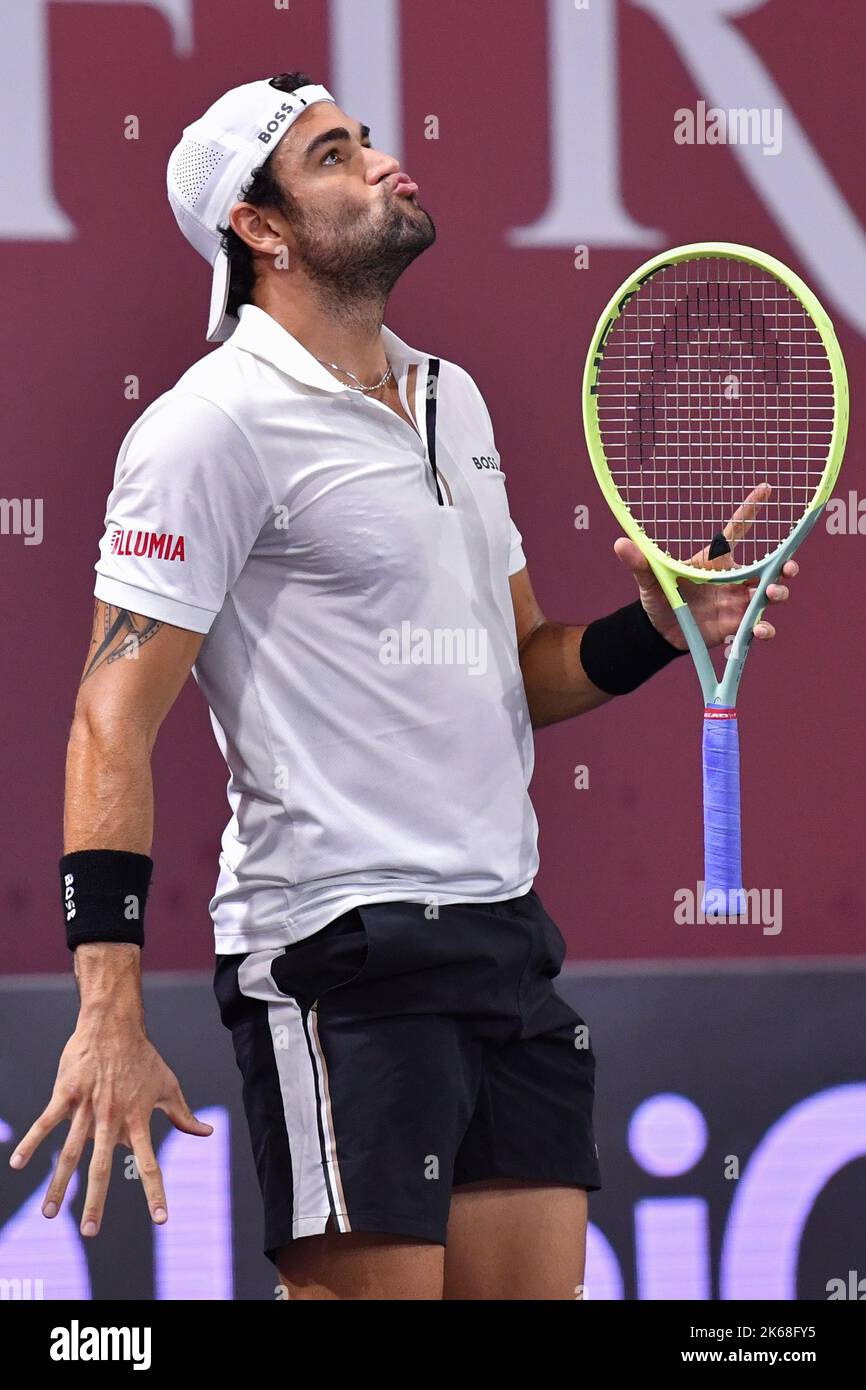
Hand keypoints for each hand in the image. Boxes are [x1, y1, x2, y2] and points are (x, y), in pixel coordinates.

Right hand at [8, 1012, 212, 1237]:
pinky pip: (47, 1122)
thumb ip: (183, 1114)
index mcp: (138, 1120)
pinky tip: (18, 1164)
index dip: (155, 1192)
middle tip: (90, 1232)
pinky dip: (32, 1142)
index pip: (150, 1163)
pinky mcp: (66, 1093)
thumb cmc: (143, 1057)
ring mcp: (87, 1106)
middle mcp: (112, 1118)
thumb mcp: (168, 1085)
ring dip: (59, 1184)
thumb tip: (207, 1132)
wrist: (114, 1025)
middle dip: (96, 1201)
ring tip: (49, 1214)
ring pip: (70, 1152)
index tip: (161, 1219)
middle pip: (103, 1166)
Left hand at [614, 483, 797, 650]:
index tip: (766, 487)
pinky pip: (757, 629)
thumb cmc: (660, 596)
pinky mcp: (737, 627)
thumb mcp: (649, 579)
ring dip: (777, 595)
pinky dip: (760, 632)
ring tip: (768, 598)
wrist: (659, 631)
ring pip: (770, 597)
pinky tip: (751, 634)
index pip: (738, 530)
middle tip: (787, 570)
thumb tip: (619, 543)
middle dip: (785, 568)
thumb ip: (639, 563)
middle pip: (771, 568)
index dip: (752, 508)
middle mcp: (734, 580)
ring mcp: (739, 604)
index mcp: (717, 561)